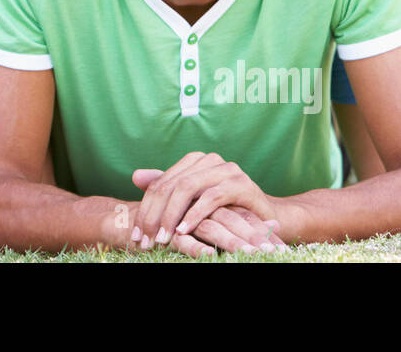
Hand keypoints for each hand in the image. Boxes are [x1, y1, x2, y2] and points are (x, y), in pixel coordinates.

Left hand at [130, 152, 280, 252]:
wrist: (265, 218)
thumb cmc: (227, 210)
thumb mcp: (193, 201)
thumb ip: (167, 187)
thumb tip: (135, 176)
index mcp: (194, 161)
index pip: (160, 183)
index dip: (146, 209)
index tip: (137, 235)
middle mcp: (208, 160)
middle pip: (171, 185)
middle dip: (155, 215)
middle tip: (146, 240)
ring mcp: (226, 169)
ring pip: (187, 188)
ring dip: (172, 216)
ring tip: (162, 238)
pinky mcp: (241, 184)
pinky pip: (211, 198)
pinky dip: (194, 215)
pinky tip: (184, 230)